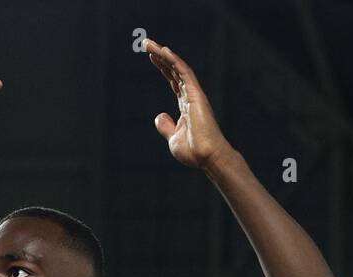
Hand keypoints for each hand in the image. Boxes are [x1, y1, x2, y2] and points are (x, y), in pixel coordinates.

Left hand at [144, 39, 231, 170]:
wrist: (206, 156)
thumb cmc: (193, 150)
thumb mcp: (172, 137)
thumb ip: (166, 126)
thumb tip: (159, 116)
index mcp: (186, 105)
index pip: (173, 80)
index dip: (163, 67)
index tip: (152, 57)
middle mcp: (190, 96)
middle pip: (174, 70)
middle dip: (161, 56)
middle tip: (147, 43)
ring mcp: (194, 94)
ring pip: (178, 68)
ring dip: (163, 54)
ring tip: (149, 44)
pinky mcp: (196, 94)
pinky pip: (185, 73)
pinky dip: (174, 61)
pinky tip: (164, 51)